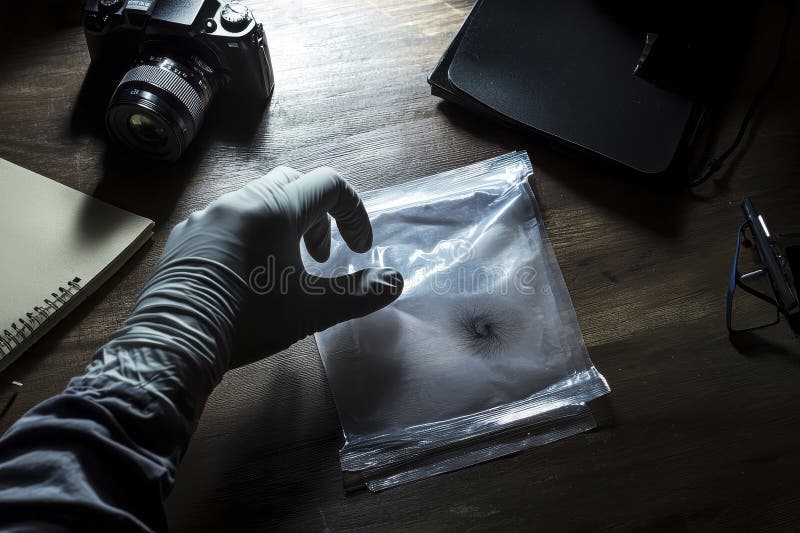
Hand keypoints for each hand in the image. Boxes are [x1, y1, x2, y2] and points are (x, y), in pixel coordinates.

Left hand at [116, 166, 402, 377]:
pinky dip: (252, 233)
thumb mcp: (311, 311)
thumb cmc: (249, 321)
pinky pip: (229, 218)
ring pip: (259, 200)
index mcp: (274, 209)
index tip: (359, 250)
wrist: (173, 344)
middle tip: (319, 259)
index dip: (355, 213)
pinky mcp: (185, 235)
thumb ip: (358, 294)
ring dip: (285, 225)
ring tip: (284, 268)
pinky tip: (245, 275)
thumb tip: (396, 282)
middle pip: (294, 186)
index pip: (329, 185)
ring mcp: (207, 215)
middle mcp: (240, 201)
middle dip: (318, 218)